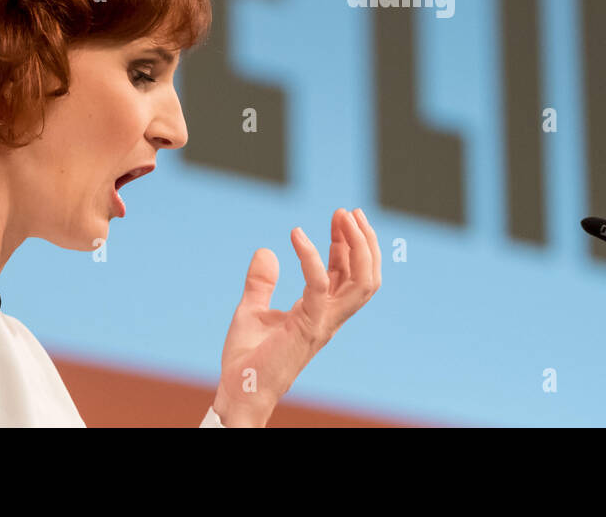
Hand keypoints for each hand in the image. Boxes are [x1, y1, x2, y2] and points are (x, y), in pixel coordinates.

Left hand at [212, 207, 380, 425]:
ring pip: (362, 282)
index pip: (347, 273)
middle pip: (367, 276)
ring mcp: (323, 322)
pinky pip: (319, 286)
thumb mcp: (252, 310)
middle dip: (365, 241)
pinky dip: (312, 257)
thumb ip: (261, 283)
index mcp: (321, 311)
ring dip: (358, 246)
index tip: (340, 216)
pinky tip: (297, 236)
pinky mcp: (308, 325)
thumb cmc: (247, 360)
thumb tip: (265, 251)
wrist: (239, 392)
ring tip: (343, 217)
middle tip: (350, 212)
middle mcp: (330, 316)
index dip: (348, 243)